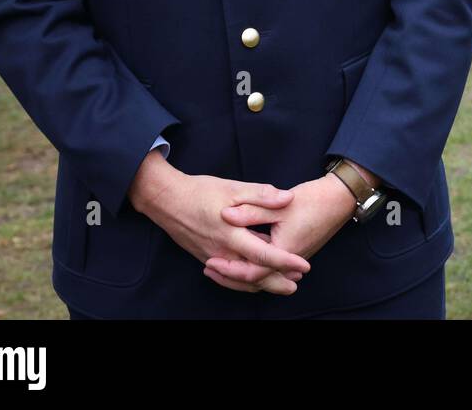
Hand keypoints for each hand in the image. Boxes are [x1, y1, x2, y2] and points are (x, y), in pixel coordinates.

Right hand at [129, 153, 310, 294]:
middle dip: (277, 282)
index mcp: (232, 234)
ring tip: (281, 283)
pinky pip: (228, 276)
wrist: (167, 200)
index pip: (265, 255)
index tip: (305, 266)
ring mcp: (212, 257)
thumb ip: (261, 195)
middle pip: (254, 275)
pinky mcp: (205, 257)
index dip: (286, 262)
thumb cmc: (201, 191)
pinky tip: (252, 276)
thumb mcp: (233, 187)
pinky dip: (243, 280)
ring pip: (240, 279)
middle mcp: (222, 252)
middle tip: (296, 283)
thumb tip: (287, 199)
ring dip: (261, 283)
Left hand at [205, 174, 355, 287]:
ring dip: (243, 274)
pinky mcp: (296, 252)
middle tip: (209, 269)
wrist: (340, 198)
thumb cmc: (312, 200)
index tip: (210, 261)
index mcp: (283, 251)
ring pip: (264, 275)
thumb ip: (251, 210)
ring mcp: (294, 258)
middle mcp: (290, 261)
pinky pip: (271, 268)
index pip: (251, 271)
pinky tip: (244, 258)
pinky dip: (255, 267)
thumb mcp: (279, 203)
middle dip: (231, 277)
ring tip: (221, 267)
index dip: (229, 269)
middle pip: (256, 280)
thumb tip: (225, 215)